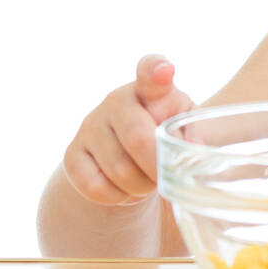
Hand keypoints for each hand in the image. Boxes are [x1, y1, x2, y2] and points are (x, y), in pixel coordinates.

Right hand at [62, 54, 195, 205]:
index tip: (165, 71)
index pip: (151, 70)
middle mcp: (117, 100)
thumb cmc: (164, 138)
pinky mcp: (72, 154)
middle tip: (166, 175)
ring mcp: (90, 125)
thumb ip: (195, 135)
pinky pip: (97, 188)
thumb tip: (194, 147)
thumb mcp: (186, 131)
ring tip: (147, 180)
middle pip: (139, 139)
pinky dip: (118, 198)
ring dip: (142, 187)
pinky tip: (124, 187)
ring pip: (120, 171)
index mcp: (153, 89)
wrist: (127, 161)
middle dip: (158, 167)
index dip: (156, 70)